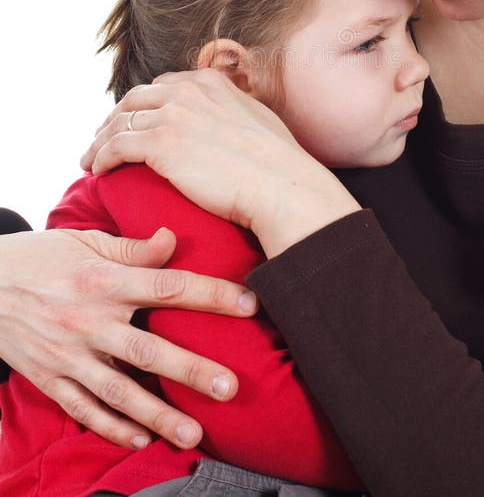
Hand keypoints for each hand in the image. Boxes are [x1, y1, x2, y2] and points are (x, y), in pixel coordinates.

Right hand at [0, 226, 257, 448]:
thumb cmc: (41, 258)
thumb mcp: (84, 242)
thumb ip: (132, 248)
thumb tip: (174, 239)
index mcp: (104, 281)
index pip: (167, 287)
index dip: (209, 295)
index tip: (248, 303)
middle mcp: (89, 321)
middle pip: (148, 348)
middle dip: (191, 370)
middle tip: (230, 387)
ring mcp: (68, 356)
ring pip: (119, 391)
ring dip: (158, 413)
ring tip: (194, 432)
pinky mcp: (50, 379)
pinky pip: (84, 408)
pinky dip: (112, 426)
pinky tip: (141, 438)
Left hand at [81, 69, 359, 256]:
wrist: (281, 186)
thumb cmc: (278, 164)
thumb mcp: (258, 119)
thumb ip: (236, 110)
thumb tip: (233, 119)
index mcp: (210, 82)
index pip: (163, 85)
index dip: (143, 104)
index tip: (134, 121)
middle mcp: (188, 90)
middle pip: (135, 99)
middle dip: (116, 118)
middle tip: (105, 138)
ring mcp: (173, 114)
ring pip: (120, 122)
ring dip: (101, 139)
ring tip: (91, 158)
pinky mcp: (161, 144)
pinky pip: (116, 146)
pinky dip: (101, 156)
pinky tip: (97, 169)